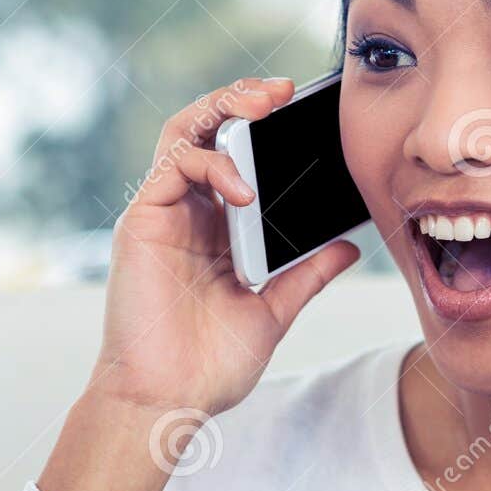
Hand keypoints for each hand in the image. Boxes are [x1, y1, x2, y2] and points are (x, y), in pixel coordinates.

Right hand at [91, 77, 360, 416]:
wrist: (168, 400)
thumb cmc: (210, 365)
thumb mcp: (274, 312)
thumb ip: (307, 274)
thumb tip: (349, 247)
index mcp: (216, 228)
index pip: (236, 155)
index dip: (264, 128)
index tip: (306, 115)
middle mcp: (186, 212)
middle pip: (206, 130)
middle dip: (242, 99)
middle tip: (283, 90)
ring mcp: (162, 213)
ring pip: (183, 133)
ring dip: (222, 109)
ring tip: (263, 104)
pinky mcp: (141, 222)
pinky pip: (173, 167)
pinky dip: (211, 165)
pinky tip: (242, 189)